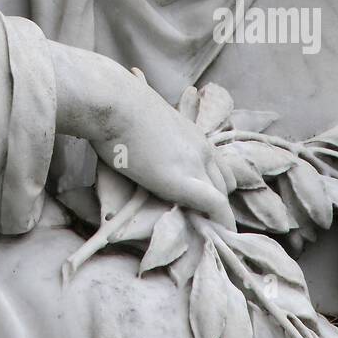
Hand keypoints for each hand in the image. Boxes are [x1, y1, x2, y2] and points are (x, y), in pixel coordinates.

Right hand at [49, 43, 234, 228]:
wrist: (112, 101)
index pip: (218, 165)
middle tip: (199, 220)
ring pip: (223, 195)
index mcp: (190, 133)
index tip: (200, 201)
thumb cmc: (116, 108)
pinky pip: (215, 205)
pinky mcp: (183, 179)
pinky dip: (220, 222)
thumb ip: (150, 137)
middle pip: (225, 182)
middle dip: (216, 202)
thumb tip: (133, 144)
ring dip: (215, 214)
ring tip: (204, 233)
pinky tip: (215, 236)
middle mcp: (200, 147)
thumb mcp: (142, 122)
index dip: (212, 185)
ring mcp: (194, 162)